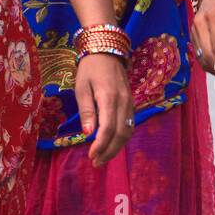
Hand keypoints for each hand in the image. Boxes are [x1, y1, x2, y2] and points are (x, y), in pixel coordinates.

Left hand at [74, 52, 134, 166]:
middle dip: (109, 151)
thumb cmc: (90, 68)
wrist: (107, 51)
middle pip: (121, 134)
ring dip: (117, 148)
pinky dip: (122, 138)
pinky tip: (111, 144)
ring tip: (103, 157)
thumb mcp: (82, 87)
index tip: (91, 156)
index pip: (108, 128)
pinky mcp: (132, 103)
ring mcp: (130, 103)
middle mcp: (124, 102)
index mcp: (109, 98)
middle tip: (96, 163)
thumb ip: (86, 111)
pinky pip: (130, 125)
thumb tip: (88, 133)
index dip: (101, 145)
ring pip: (128, 132)